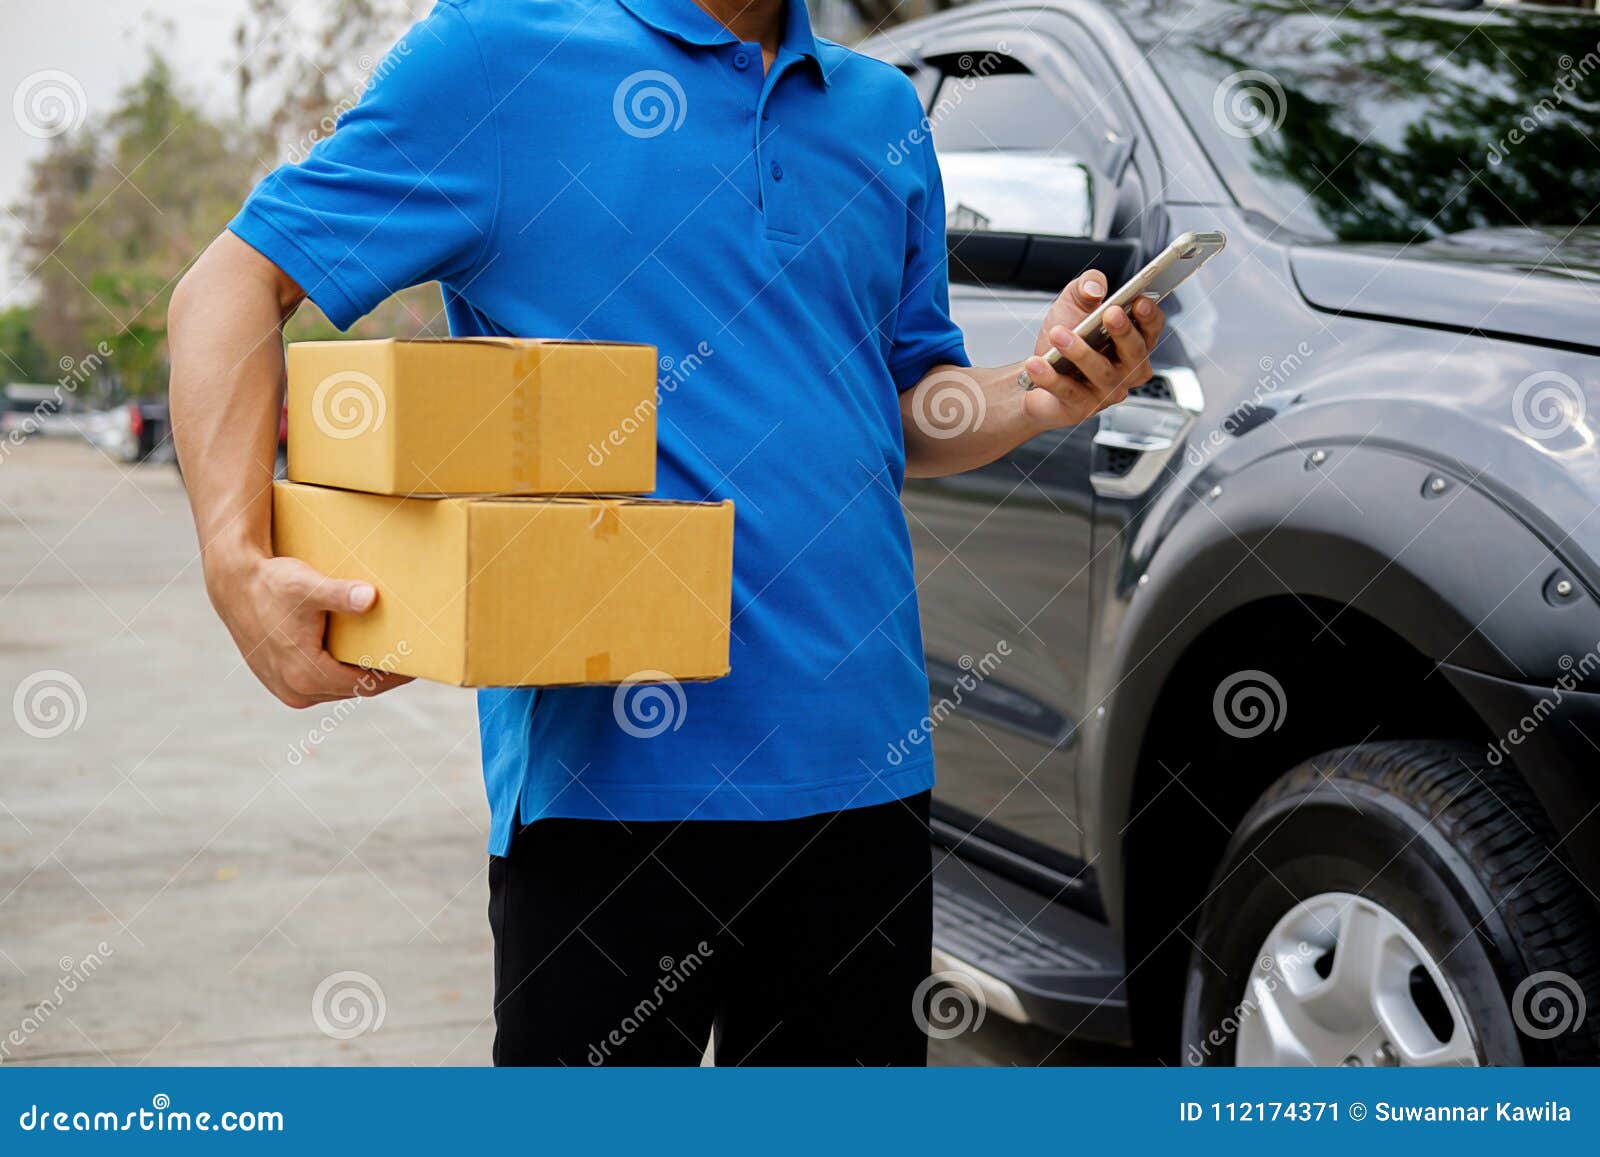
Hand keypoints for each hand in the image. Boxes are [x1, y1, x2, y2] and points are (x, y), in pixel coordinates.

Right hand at [208, 553, 412, 708]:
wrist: (234, 585)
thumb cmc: (272, 584)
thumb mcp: (309, 587)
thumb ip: (341, 595)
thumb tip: (371, 597)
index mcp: (305, 674)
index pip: (366, 684)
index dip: (395, 675)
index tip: (418, 664)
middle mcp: (295, 690)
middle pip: (354, 689)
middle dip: (380, 676)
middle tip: (408, 658)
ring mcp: (286, 690)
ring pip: (338, 688)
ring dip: (360, 675)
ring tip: (385, 656)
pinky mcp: (281, 683)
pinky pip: (322, 684)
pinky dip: (340, 672)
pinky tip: (355, 654)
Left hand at [1020, 270, 1164, 428]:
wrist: (1034, 373)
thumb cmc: (1063, 337)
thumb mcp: (1072, 304)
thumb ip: (1085, 287)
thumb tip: (1094, 287)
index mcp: (1133, 341)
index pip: (1152, 328)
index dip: (1150, 316)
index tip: (1139, 301)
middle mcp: (1127, 369)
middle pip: (1134, 353)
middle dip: (1123, 332)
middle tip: (1109, 313)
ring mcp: (1107, 391)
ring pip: (1101, 372)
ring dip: (1080, 352)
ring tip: (1058, 334)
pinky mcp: (1082, 407)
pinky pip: (1069, 392)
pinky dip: (1051, 377)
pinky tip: (1036, 364)